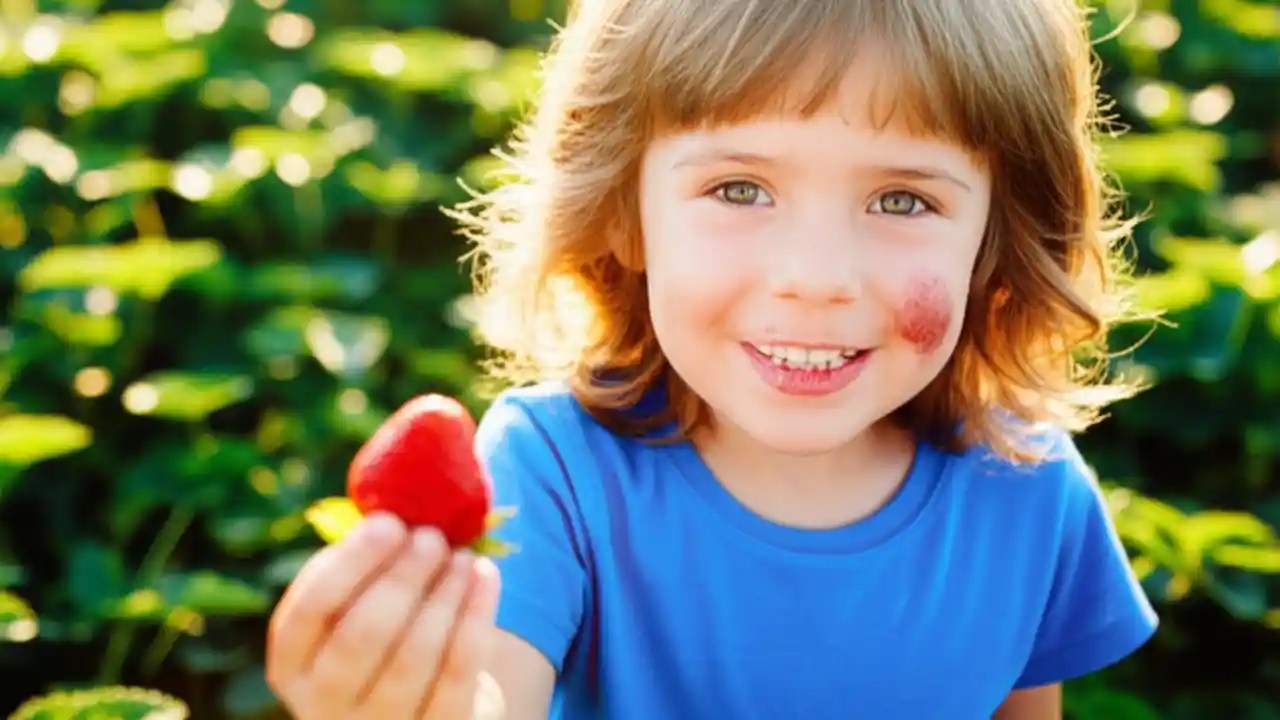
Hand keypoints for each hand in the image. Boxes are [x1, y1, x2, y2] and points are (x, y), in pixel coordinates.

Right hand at [266, 512, 501, 718]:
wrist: (423, 701)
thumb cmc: (384, 628)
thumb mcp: (357, 600)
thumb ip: (365, 559)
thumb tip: (403, 495)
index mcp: (292, 662)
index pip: (308, 612)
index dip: (351, 563)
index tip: (390, 522)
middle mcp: (324, 704)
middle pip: (361, 637)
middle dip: (402, 578)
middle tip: (431, 537)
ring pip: (412, 658)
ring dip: (443, 594)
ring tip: (463, 555)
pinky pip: (457, 675)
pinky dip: (474, 618)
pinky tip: (485, 576)